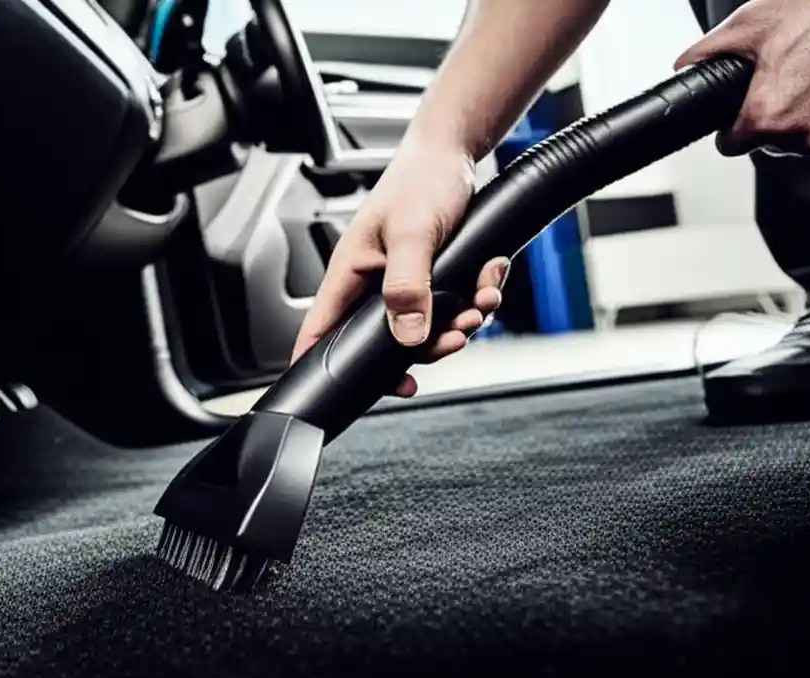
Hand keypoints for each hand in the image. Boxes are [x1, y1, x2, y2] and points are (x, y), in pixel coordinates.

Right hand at [290, 140, 508, 397]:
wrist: (456, 153)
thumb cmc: (421, 180)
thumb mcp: (413, 234)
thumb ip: (407, 288)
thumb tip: (407, 337)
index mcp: (351, 273)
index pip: (321, 328)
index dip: (323, 364)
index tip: (343, 391)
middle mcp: (374, 284)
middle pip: (388, 342)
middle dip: (430, 345)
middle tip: (457, 336)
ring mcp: (405, 283)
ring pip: (428, 329)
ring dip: (461, 322)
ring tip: (481, 302)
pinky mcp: (434, 278)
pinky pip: (454, 307)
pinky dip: (477, 298)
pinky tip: (488, 278)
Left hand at [676, 0, 809, 156]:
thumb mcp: (758, 22)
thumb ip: (712, 49)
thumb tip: (685, 64)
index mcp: (766, 116)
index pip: (730, 145)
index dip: (734, 125)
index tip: (742, 112)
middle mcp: (801, 138)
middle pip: (771, 142)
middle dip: (776, 116)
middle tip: (794, 79)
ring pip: (806, 141)